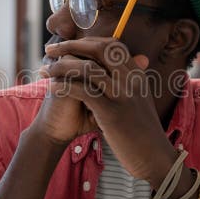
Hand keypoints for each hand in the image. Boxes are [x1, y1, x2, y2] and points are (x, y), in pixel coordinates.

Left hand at [39, 37, 175, 182]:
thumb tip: (108, 72)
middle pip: (101, 49)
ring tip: (45, 71)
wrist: (154, 157)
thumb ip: (126, 83)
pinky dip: (65, 87)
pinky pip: (84, 91)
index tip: (70, 45)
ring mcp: (122, 95)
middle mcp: (131, 80)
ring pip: (88, 68)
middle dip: (72, 45)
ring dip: (62, 67)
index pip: (113, 45)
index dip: (89, 42)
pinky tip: (52, 88)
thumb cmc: (143, 132)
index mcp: (137, 75)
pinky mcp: (112, 113)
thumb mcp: (139, 101)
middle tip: (51, 50)